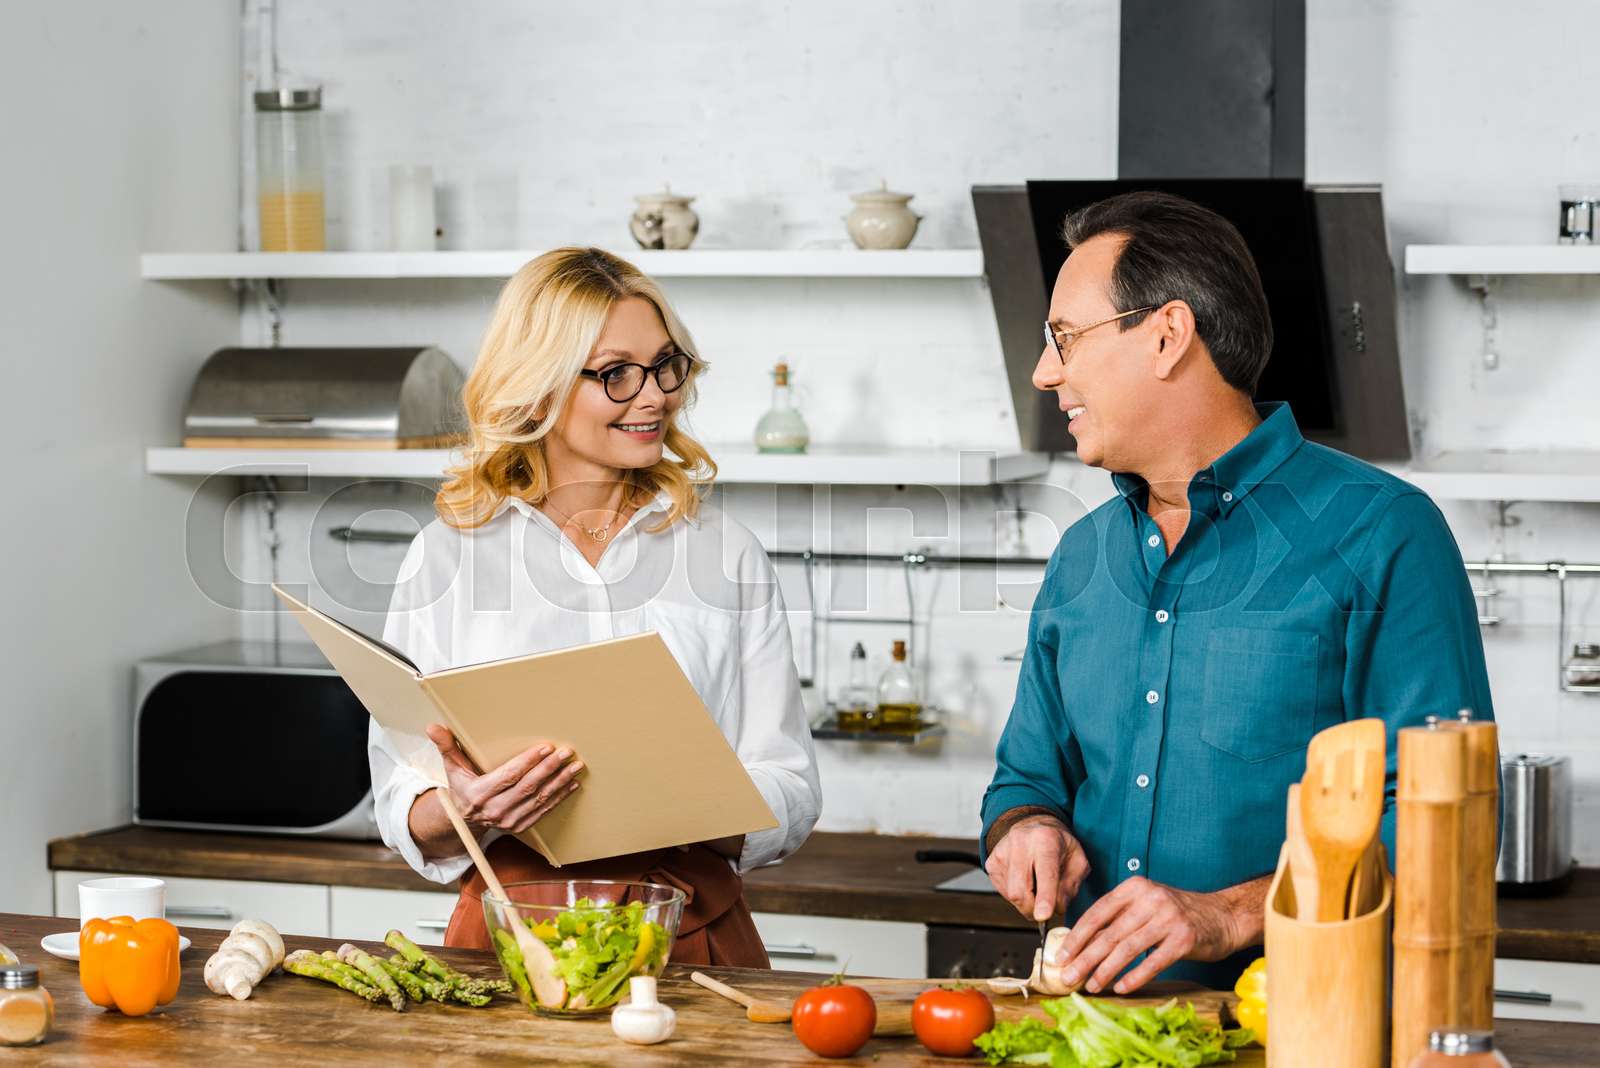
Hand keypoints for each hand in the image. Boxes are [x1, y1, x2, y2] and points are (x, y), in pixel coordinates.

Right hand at [427, 723, 583, 833]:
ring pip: (539, 799)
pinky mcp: (520, 827)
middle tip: (566, 753)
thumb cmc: (461, 787)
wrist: (464, 820)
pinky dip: (560, 797)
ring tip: (575, 766)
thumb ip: (446, 746)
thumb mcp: (452, 767)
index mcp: (479, 794)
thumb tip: (433, 726)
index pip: (508, 776)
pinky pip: (543, 811)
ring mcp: (509, 821)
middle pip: (528, 787)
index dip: (527, 762)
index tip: (545, 748)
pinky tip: (572, 783)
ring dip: (560, 782)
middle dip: (549, 769)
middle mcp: (495, 810)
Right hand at [984, 814, 1090, 922]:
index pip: (1045, 872)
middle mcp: (1020, 843)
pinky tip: (1025, 881)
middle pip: (1021, 890)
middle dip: (1033, 909)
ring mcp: (1001, 853)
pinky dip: (1018, 896)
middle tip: (1045, 910)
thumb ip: (1072, 886)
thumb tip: (1057, 908)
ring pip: (1012, 895)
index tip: (1043, 916)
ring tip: (1037, 886)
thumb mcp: (1078, 861)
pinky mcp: (991, 863)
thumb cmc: (1058, 845)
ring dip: (1027, 902)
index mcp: (1046, 840)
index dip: (1045, 896)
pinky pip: (1004, 892)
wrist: (1033, 825)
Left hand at [1050, 877, 1247, 994]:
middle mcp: (1150, 898)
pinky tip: (1120, 987)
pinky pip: (1153, 961)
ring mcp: (1168, 918)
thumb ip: (1119, 918)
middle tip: (1068, 977)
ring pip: (1128, 948)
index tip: (1061, 956)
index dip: (1077, 936)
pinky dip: (1134, 976)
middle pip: (1109, 933)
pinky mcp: (1184, 938)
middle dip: (1085, 958)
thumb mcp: (1146, 905)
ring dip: (1105, 970)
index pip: (1098, 913)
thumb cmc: (1177, 914)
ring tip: (1091, 985)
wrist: (1224, 916)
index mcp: (1134, 887)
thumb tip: (1082, 945)